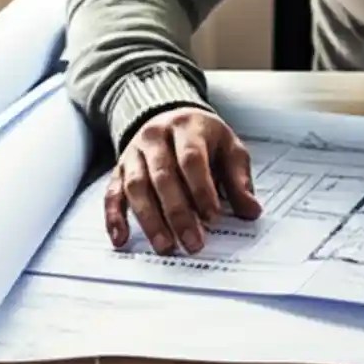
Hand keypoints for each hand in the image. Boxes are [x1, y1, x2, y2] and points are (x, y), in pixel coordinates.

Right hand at [104, 107, 261, 254]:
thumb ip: (239, 179)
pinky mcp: (119, 169)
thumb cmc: (204, 138)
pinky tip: (121, 238)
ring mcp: (134, 153)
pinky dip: (114, 217)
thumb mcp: (229, 148)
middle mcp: (156, 137)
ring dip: (150, 220)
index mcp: (187, 128)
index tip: (212, 217)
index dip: (201, 189)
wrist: (169, 116)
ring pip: (136, 187)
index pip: (191, 159)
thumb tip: (251, 211)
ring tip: (165, 246)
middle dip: (178, 213)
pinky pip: (112, 193)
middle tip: (193, 242)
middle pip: (163, 176)